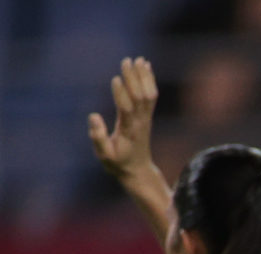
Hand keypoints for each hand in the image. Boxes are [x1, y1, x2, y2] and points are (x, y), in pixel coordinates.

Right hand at [87, 58, 158, 183]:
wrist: (138, 171)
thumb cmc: (118, 164)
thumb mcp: (105, 155)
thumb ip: (98, 137)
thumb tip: (93, 116)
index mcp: (128, 131)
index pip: (126, 109)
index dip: (121, 94)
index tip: (116, 78)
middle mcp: (140, 122)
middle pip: (139, 98)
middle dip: (133, 79)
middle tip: (127, 61)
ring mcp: (146, 119)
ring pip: (148, 96)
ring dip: (144, 77)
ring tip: (139, 59)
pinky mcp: (148, 117)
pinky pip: (151, 97)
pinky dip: (149, 81)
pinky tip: (146, 67)